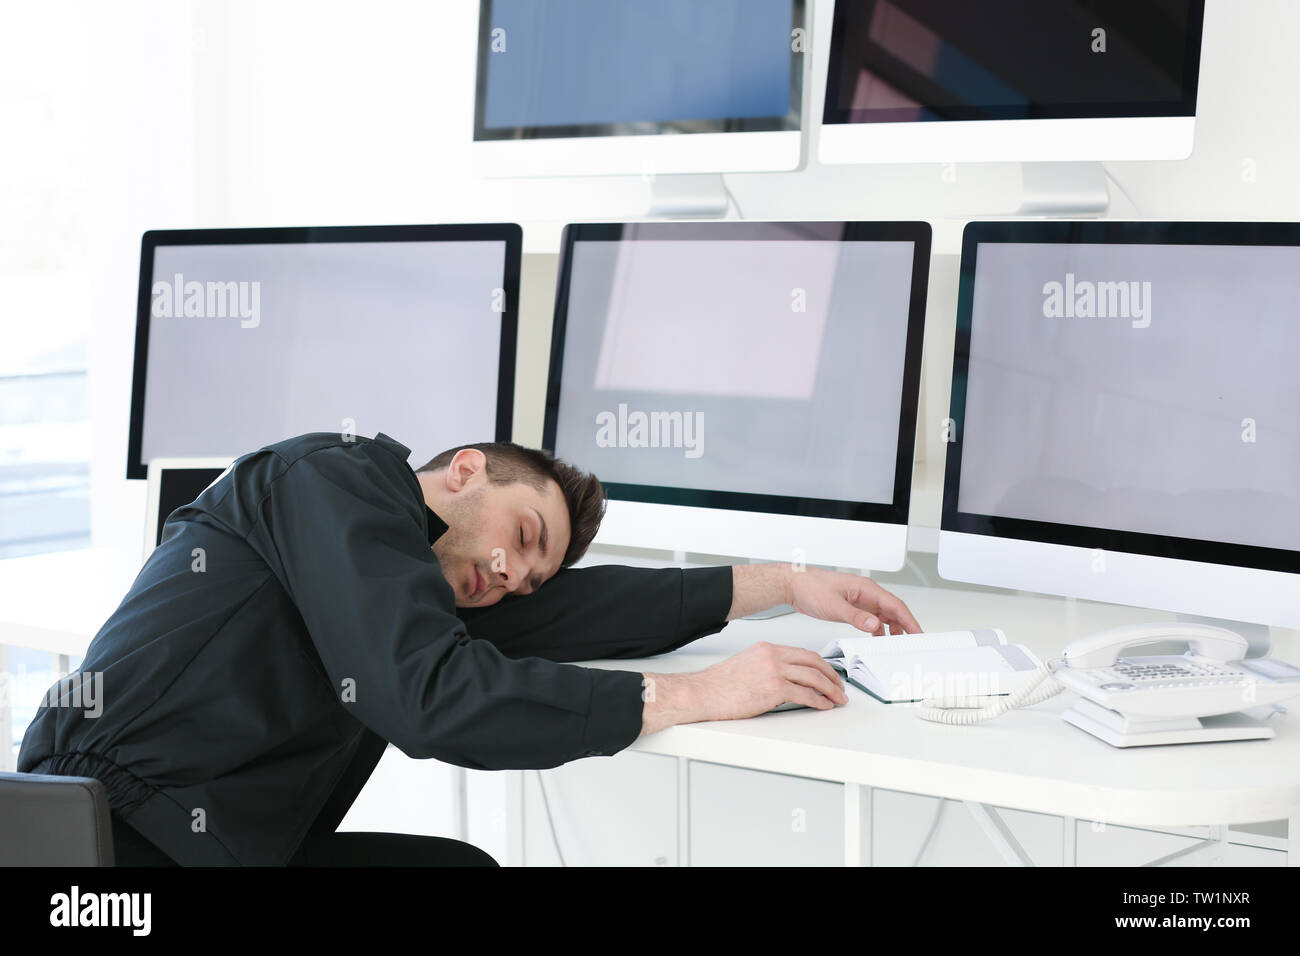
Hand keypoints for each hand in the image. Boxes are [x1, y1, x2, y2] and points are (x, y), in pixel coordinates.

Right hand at [696, 641, 848, 719]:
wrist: (703, 692)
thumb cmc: (720, 684)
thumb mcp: (747, 664)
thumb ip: (768, 666)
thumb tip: (786, 679)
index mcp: (767, 649)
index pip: (803, 653)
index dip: (821, 665)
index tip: (828, 674)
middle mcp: (773, 656)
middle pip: (814, 662)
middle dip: (832, 675)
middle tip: (840, 686)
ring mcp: (775, 671)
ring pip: (814, 678)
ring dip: (831, 690)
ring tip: (838, 699)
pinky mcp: (774, 689)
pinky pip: (806, 695)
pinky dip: (820, 701)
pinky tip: (824, 706)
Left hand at [789, 568, 921, 634]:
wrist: (793, 585)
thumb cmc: (810, 587)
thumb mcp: (834, 606)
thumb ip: (856, 617)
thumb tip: (875, 625)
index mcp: (866, 588)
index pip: (895, 605)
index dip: (910, 621)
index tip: (918, 633)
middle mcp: (866, 593)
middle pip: (893, 611)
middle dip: (904, 626)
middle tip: (912, 643)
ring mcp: (859, 599)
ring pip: (882, 615)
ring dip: (891, 629)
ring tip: (896, 644)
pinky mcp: (851, 606)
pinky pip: (870, 618)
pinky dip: (876, 629)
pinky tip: (876, 639)